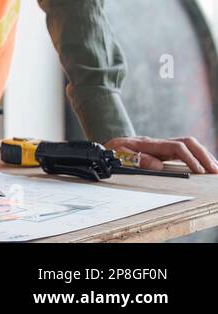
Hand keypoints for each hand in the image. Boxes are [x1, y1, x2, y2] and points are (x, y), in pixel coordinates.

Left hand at [103, 136, 217, 173]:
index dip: (189, 158)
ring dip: (204, 155)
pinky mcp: (163, 151)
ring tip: (215, 168)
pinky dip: (197, 157)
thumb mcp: (119, 156)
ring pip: (189, 144)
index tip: (199, 171)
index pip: (176, 147)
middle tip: (215, 170)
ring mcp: (162, 146)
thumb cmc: (112, 152)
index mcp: (149, 144)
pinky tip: (204, 166)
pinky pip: (184, 150)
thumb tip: (158, 165)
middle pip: (187, 142)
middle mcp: (158, 143)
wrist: (106, 147)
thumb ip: (138, 160)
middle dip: (203, 155)